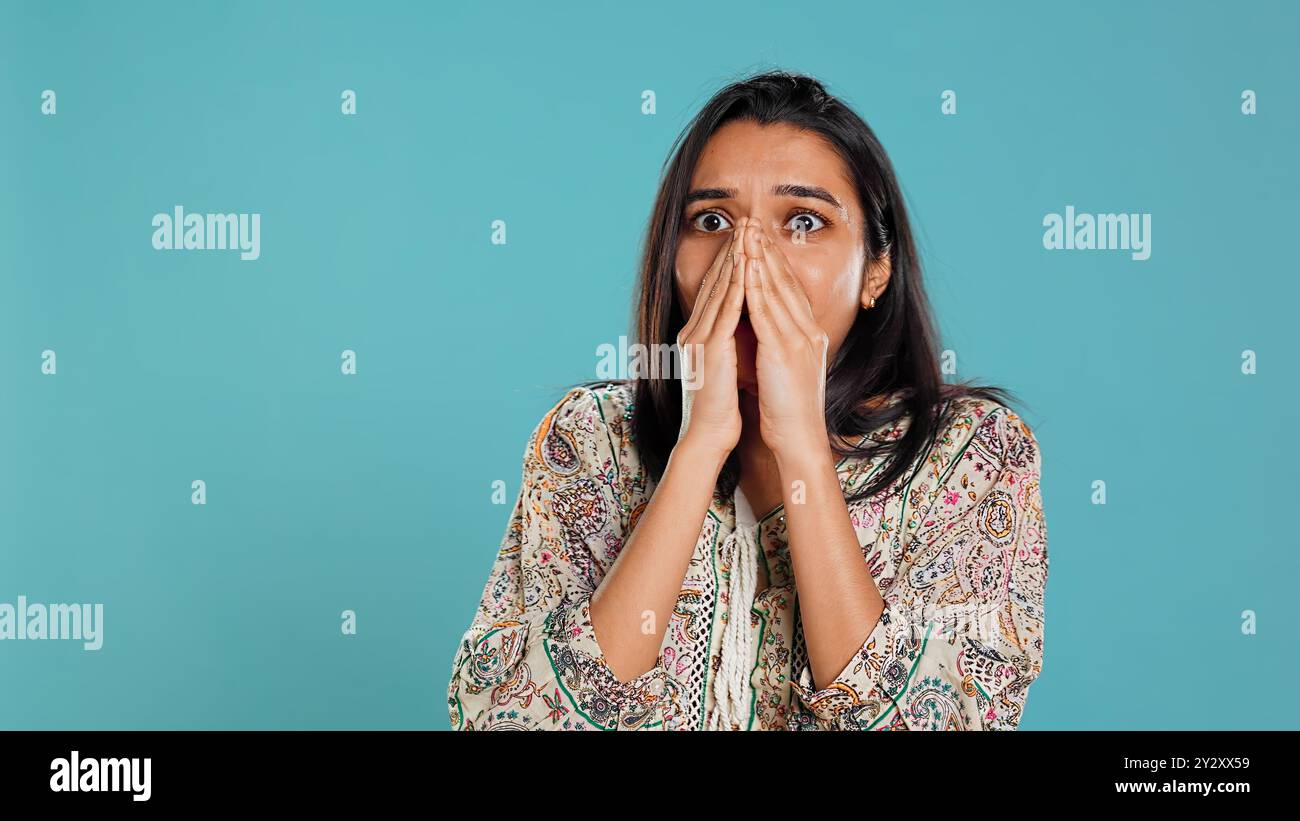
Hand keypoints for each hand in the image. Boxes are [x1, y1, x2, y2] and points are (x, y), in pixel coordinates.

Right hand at [675, 218, 751, 460]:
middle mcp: (694, 331)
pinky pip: (726, 311)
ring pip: (719, 290)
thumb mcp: (722, 366)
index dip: (729, 261)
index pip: (715, 289)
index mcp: (698, 334)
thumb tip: (739, 327)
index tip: (744, 237)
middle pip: (714, 281)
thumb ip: (726, 342)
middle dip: (731, 250)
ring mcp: (700, 339)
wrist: (707, 436)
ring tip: (747, 232)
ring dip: (734, 259)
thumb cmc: (718, 408)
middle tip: (746, 220)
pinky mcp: (710, 350)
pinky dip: (737, 287)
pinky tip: (746, 267)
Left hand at [742, 224, 831, 459]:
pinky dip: (757, 288)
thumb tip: (764, 330)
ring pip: (777, 290)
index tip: (760, 237)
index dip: (775, 261)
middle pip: (785, 281)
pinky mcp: (784, 351)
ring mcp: (798, 339)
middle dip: (768, 249)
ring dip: (761, 260)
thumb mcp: (785, 368)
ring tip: (748, 233)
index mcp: (808, 335)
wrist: (799, 438)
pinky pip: (767, 313)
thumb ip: (778, 344)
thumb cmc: (787, 409)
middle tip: (753, 221)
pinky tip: (747, 269)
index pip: (789, 288)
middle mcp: (807, 331)